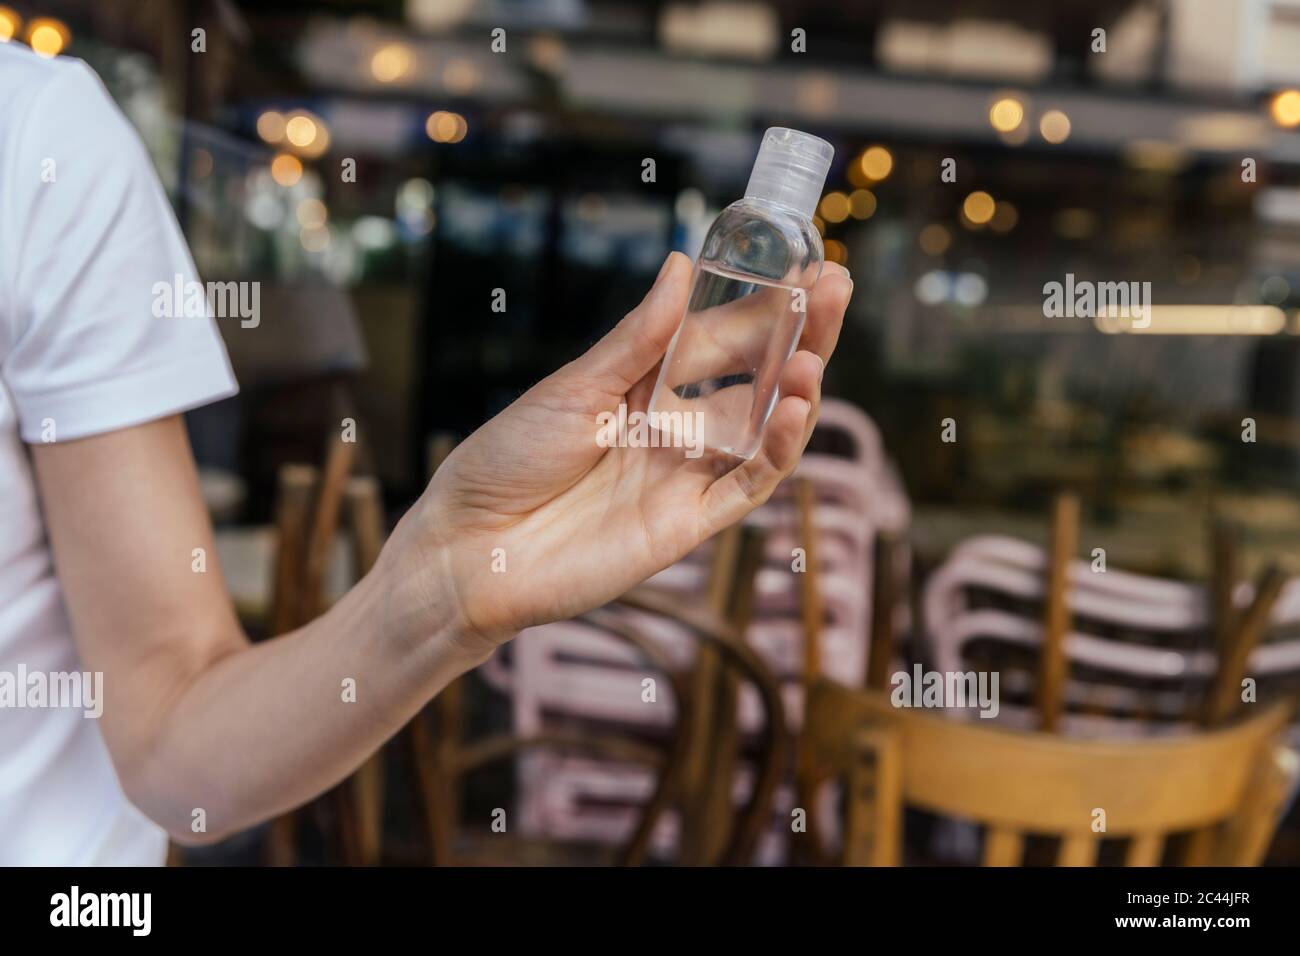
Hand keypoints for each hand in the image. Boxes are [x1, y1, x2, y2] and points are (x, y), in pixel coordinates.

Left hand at [384, 253, 852, 651]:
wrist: (469, 546)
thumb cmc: (507, 460)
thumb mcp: (573, 387)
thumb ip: (638, 338)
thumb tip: (683, 265)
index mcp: (646, 385)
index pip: (722, 339)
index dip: (766, 306)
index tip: (807, 265)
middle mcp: (676, 427)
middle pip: (757, 378)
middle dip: (802, 335)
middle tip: (838, 287)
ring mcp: (687, 475)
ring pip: (765, 430)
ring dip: (798, 390)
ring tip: (817, 348)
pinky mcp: (688, 523)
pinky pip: (746, 485)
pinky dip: (776, 449)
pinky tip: (793, 407)